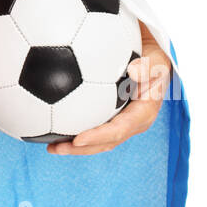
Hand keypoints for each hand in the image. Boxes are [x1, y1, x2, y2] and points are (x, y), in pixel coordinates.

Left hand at [47, 19, 171, 155]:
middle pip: (104, 143)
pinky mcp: (110, 117)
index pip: (118, 131)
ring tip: (50, 145)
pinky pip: (92, 127)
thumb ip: (148, 66)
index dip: (98, 137)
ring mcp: (120, 122)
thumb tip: (133, 71)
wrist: (151, 58)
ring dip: (73, 146)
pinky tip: (53, 126)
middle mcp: (131, 124)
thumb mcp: (157, 60)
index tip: (77, 140)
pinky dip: (73, 130)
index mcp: (142, 115)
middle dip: (81, 149)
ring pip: (96, 140)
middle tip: (55, 147)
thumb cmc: (153, 58)